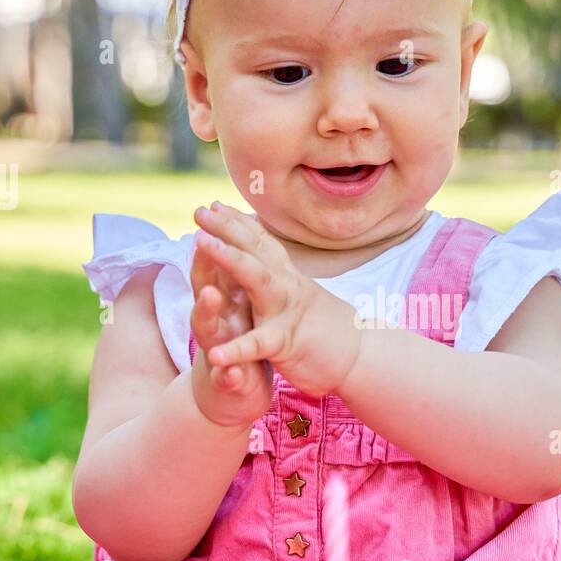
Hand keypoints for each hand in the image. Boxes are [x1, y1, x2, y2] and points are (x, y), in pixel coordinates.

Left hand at [191, 203, 362, 397]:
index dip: (237, 222)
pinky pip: (257, 345)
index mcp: (286, 277)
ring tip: (201, 241)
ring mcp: (285, 312)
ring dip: (229, 258)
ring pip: (257, 279)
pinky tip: (215, 355)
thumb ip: (282, 276)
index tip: (213, 203)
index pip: (260, 242)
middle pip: (254, 248)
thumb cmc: (326, 328)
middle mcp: (286, 286)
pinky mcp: (284, 344)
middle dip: (225, 226)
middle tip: (199, 210)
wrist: (361, 356)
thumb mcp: (300, 294)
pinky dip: (236, 350)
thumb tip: (273, 260)